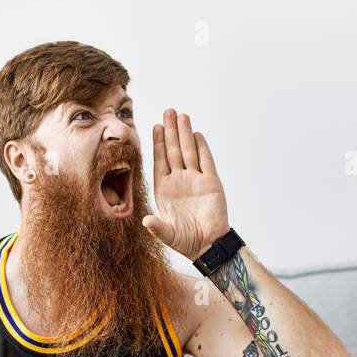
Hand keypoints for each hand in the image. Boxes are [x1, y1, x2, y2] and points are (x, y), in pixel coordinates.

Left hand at [143, 108, 230, 260]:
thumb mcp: (167, 235)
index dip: (158, 144)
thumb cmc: (186, 242)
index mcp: (165, 190)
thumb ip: (157, 227)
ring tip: (181, 115)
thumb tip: (145, 220)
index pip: (160, 161)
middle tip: (168, 111)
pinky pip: (206, 161)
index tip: (156, 127)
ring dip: (185, 134)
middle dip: (171, 131)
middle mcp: (179, 181)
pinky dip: (202, 148)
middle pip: (174, 151)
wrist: (208, 245)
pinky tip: (196, 134)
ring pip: (189, 151)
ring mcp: (196, 180)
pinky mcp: (211, 183)